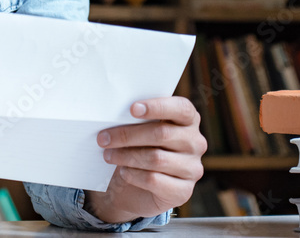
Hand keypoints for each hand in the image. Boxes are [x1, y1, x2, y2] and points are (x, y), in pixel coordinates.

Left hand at [84, 97, 206, 223]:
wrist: (136, 189)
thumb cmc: (138, 149)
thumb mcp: (138, 130)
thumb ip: (135, 119)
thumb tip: (113, 114)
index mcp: (188, 120)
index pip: (181, 108)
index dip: (158, 107)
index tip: (132, 108)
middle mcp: (196, 143)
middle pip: (162, 134)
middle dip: (128, 135)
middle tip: (103, 138)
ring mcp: (192, 168)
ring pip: (156, 158)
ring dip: (126, 156)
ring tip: (108, 155)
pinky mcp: (183, 191)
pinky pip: (154, 180)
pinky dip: (133, 175)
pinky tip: (123, 172)